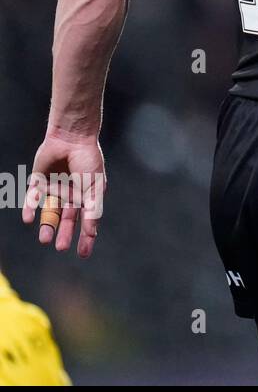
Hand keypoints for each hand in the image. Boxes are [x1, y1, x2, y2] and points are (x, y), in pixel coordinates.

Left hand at [21, 131, 105, 257]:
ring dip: (47, 226)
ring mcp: (54, 188)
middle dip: (65, 234)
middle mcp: (70, 195)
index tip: (83, 254)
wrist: (71, 137)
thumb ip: (93, 208)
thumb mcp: (95, 186)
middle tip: (61, 248)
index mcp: (86, 196)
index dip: (85, 237)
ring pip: (49, 212)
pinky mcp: (38, 181)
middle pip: (66, 219)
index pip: (86, 221)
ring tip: (45, 239)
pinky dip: (31, 209)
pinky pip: (33, 199)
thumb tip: (92, 231)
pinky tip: (29, 220)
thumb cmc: (88, 160)